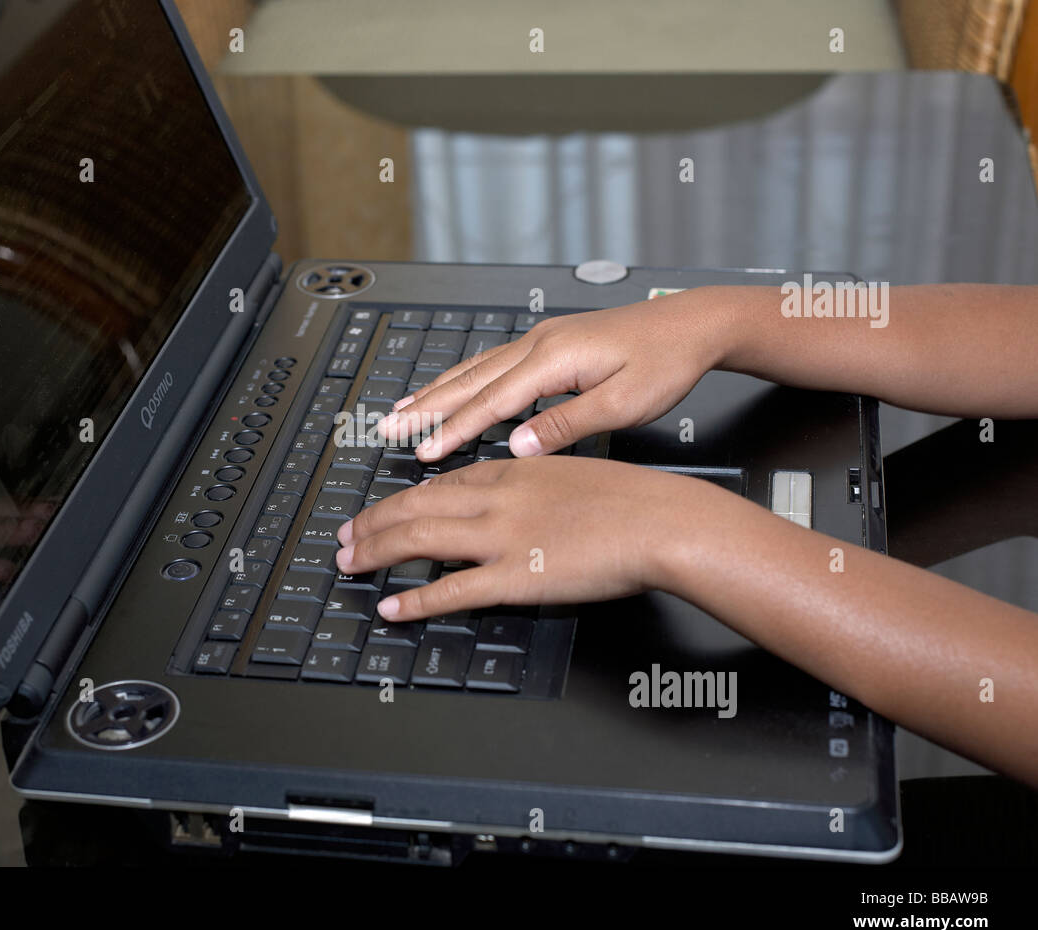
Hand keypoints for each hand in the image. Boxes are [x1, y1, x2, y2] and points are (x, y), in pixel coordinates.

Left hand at [334, 456, 733, 620]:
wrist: (661, 519)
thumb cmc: (630, 500)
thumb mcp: (569, 474)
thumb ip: (532, 486)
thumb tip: (512, 501)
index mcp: (511, 472)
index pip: (438, 484)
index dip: (398, 500)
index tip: (377, 512)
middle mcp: (497, 499)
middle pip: (416, 507)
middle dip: (372, 524)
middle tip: (343, 538)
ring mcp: (503, 537)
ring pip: (421, 540)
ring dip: (377, 552)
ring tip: (348, 564)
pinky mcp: (517, 576)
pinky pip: (453, 589)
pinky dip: (416, 599)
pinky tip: (391, 606)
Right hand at [376, 287, 734, 460]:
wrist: (694, 323)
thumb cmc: (667, 362)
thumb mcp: (624, 404)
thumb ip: (567, 425)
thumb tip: (518, 448)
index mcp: (554, 359)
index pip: (490, 402)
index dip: (454, 430)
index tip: (424, 452)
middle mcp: (540, 343)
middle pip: (469, 380)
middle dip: (426, 407)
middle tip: (389, 427)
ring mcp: (543, 339)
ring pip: (476, 368)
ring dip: (437, 390)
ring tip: (404, 409)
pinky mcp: (551, 342)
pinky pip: (493, 362)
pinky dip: (463, 378)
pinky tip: (451, 387)